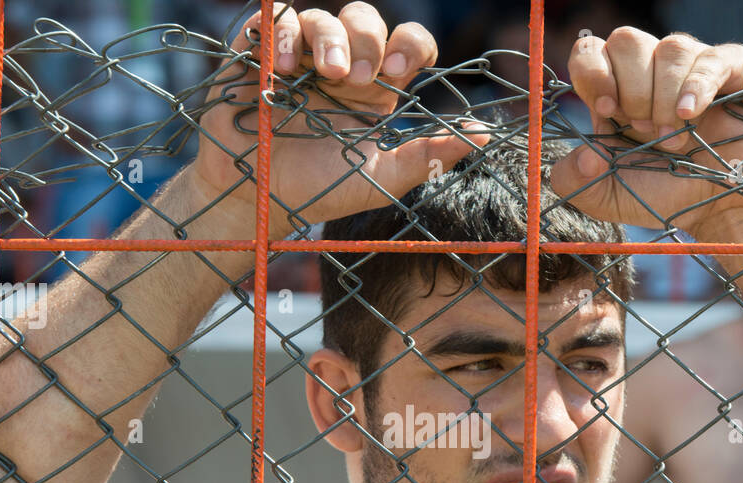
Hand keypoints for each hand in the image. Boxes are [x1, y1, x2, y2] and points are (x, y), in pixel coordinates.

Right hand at [194, 2, 489, 236]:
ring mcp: (300, 56)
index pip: (407, 44)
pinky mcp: (259, 53)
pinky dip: (283, 33)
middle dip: (367, 41)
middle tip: (357, 79)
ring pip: (321, 16)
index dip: (410, 45)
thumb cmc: (319, 191)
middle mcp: (340, 65)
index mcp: (375, 87)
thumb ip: (427, 157)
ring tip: (325, 73)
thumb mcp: (380, 178)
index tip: (401, 71)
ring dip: (329, 37)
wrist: (257, 204)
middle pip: (365, 20)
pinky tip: (286, 67)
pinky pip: (275, 18)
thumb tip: (485, 137)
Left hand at [551, 30, 742, 237]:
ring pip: (670, 48)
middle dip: (632, 91)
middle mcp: (651, 70)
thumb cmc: (660, 195)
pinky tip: (691, 114)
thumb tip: (581, 155)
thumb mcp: (604, 197)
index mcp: (614, 89)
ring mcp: (692, 66)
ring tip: (672, 141)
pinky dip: (697, 85)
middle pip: (627, 41)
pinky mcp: (733, 71)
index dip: (593, 73)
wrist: (715, 209)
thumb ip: (573, 180)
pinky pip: (713, 58)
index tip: (606, 109)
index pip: (590, 52)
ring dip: (665, 100)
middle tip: (644, 132)